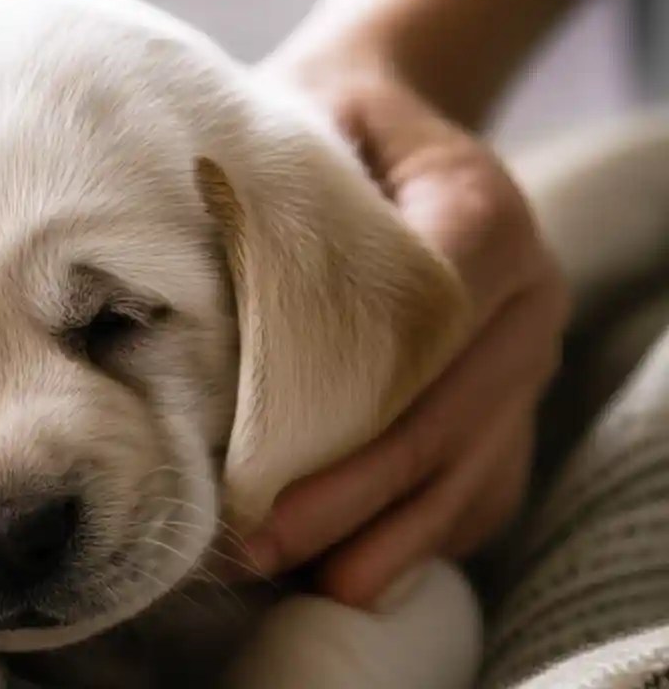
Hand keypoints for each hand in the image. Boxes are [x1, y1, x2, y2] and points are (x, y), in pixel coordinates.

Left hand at [231, 68, 569, 607]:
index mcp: (479, 210)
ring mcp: (526, 359)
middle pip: (444, 416)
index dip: (345, 399)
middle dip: (348, 492)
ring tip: (303, 579)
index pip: (424, 322)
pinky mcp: (510, 408)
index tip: (260, 458)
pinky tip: (352, 572)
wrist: (385, 127)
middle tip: (257, 542)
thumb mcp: (292, 127)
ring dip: (385, 535)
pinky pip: (483, 490)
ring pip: (469, 469)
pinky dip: (421, 538)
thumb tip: (180, 305)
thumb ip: (268, 199)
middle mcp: (526, 295)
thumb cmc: (320, 129)